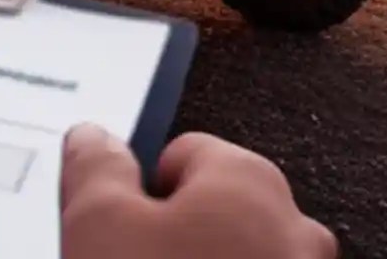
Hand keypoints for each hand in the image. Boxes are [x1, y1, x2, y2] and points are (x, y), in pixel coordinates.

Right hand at [61, 123, 336, 258]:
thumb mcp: (98, 225)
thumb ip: (95, 168)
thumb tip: (93, 138)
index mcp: (248, 179)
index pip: (183, 151)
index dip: (138, 187)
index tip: (115, 218)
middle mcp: (293, 226)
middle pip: (213, 208)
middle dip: (173, 234)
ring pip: (238, 256)